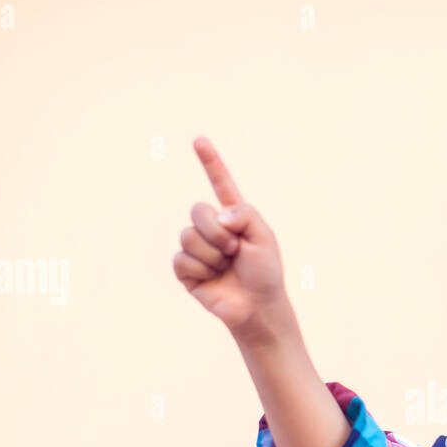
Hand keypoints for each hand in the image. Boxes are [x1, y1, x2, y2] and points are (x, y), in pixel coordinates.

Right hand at [173, 136, 287, 334]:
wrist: (257, 307)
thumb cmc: (265, 273)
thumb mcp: (265, 238)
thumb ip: (246, 215)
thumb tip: (219, 214)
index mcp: (233, 216)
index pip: (220, 183)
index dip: (210, 162)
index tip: (199, 140)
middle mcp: (212, 228)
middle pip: (197, 210)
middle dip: (216, 232)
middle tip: (233, 251)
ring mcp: (197, 248)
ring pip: (188, 235)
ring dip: (211, 254)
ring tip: (225, 266)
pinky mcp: (186, 269)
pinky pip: (181, 259)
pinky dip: (200, 269)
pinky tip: (211, 278)